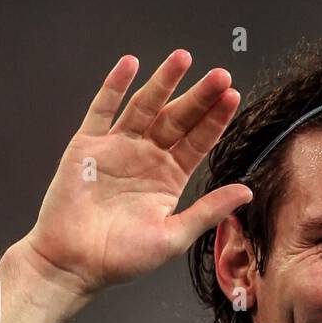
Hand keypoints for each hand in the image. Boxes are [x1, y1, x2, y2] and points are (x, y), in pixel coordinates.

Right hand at [20, 50, 252, 298]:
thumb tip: (247, 192)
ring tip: (182, 58)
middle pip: (177, 118)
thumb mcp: (174, 235)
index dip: (215, 119)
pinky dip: (115, 86)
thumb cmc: (121, 258)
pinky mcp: (87, 146)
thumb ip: (209, 210)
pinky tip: (131, 65)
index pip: (198, 141)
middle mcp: (146, 158)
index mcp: (169, 178)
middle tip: (220, 75)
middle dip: (198, 96)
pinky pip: (102, 109)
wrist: (74, 264)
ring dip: (163, 82)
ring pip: (145, 106)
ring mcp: (117, 148)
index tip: (233, 97)